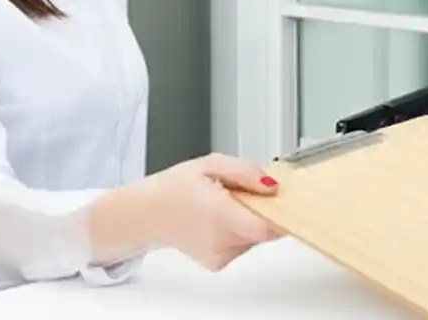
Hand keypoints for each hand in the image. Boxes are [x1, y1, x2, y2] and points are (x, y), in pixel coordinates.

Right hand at [140, 153, 284, 270]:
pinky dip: (238, 233)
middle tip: (243, 195)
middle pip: (264, 232)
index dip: (281, 214)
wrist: (146, 214)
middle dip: (263, 212)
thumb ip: (245, 172)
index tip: (281, 201)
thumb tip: (272, 186)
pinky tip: (219, 221)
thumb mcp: (211, 164)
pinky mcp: (217, 264)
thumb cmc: (173, 188)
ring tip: (225, 206)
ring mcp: (218, 255)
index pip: (267, 228)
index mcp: (219, 214)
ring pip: (254, 239)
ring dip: (250, 222)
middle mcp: (220, 240)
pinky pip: (242, 246)